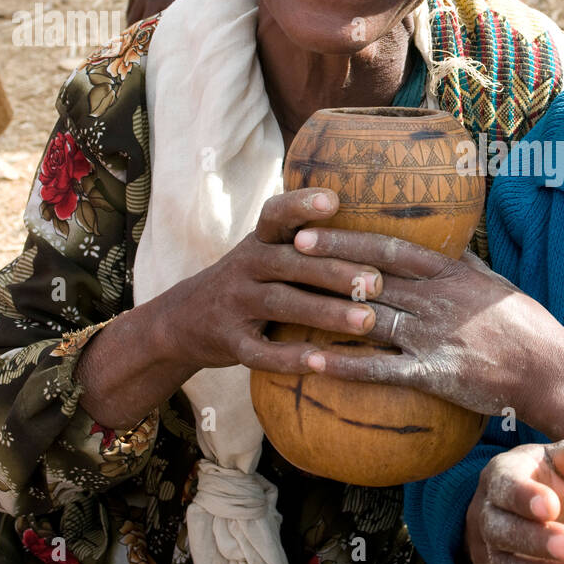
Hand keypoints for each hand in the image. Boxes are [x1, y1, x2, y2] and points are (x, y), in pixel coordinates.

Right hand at [156, 188, 386, 378]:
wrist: (184, 319)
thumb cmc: (250, 279)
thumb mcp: (268, 251)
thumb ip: (307, 239)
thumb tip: (377, 228)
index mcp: (261, 240)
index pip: (277, 214)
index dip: (300, 205)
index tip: (333, 200)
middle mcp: (246, 265)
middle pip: (292, 263)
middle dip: (336, 271)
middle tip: (378, 282)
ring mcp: (235, 303)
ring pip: (281, 304)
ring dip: (325, 312)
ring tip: (365, 320)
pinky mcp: (229, 341)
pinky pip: (258, 351)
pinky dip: (288, 358)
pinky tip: (320, 363)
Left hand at [290, 227, 563, 418]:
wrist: (550, 370)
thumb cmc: (525, 326)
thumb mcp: (496, 283)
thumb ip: (467, 264)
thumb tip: (450, 242)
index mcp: (449, 274)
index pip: (389, 247)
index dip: (347, 236)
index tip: (313, 226)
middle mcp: (436, 299)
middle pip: (370, 277)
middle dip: (325, 265)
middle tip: (285, 253)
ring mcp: (432, 335)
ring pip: (368, 318)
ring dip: (325, 311)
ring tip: (285, 306)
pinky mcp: (433, 373)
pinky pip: (381, 369)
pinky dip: (345, 365)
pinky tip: (312, 364)